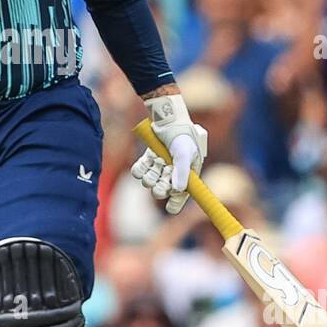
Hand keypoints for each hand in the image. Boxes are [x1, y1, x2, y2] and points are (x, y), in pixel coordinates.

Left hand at [131, 93, 207, 214]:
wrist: (166, 117)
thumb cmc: (180, 135)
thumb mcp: (183, 154)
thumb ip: (181, 172)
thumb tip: (178, 191)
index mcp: (188, 171)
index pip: (183, 192)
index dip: (177, 202)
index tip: (170, 209)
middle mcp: (173, 170)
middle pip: (164, 188)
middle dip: (161, 189)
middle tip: (159, 188)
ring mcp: (160, 164)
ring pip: (151, 180)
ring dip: (150, 179)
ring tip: (152, 172)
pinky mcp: (149, 157)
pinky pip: (141, 170)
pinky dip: (139, 170)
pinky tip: (142, 167)